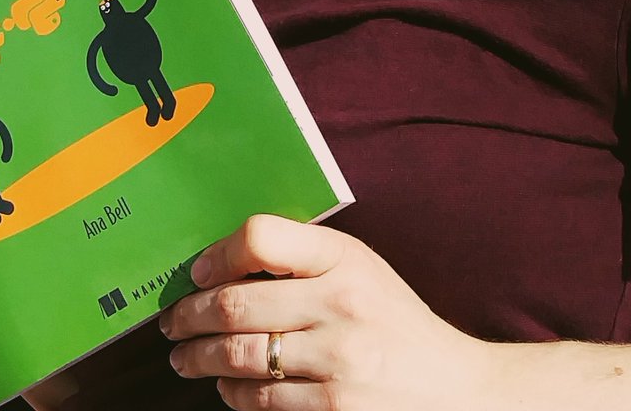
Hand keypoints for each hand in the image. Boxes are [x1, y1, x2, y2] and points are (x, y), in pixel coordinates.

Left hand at [159, 214, 487, 409]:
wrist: (458, 390)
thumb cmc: (394, 321)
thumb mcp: (360, 270)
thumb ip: (303, 260)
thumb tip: (221, 263)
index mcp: (344, 257)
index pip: (260, 237)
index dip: (216, 254)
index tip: (196, 272)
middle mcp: (340, 303)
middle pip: (235, 304)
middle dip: (189, 317)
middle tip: (172, 323)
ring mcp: (338, 361)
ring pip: (240, 357)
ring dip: (199, 359)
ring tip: (184, 358)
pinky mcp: (335, 409)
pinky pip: (262, 401)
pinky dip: (233, 395)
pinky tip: (226, 388)